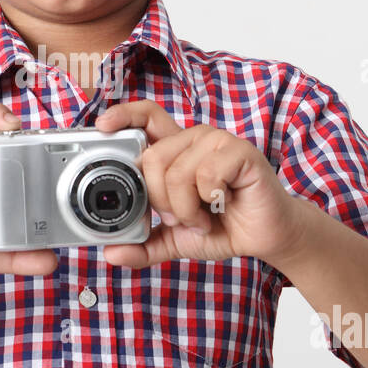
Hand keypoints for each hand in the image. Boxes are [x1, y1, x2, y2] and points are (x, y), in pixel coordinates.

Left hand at [92, 99, 308, 268]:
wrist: (265, 237)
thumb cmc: (223, 228)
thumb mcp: (174, 240)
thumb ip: (144, 245)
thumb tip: (111, 253)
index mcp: (176, 150)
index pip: (146, 117)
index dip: (123, 115)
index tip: (102, 125)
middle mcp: (194, 139)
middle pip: (151, 157)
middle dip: (159, 201)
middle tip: (180, 218)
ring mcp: (217, 142)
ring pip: (176, 172)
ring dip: (186, 208)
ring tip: (204, 216)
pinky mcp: (240, 151)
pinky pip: (205, 175)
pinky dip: (208, 201)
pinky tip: (222, 205)